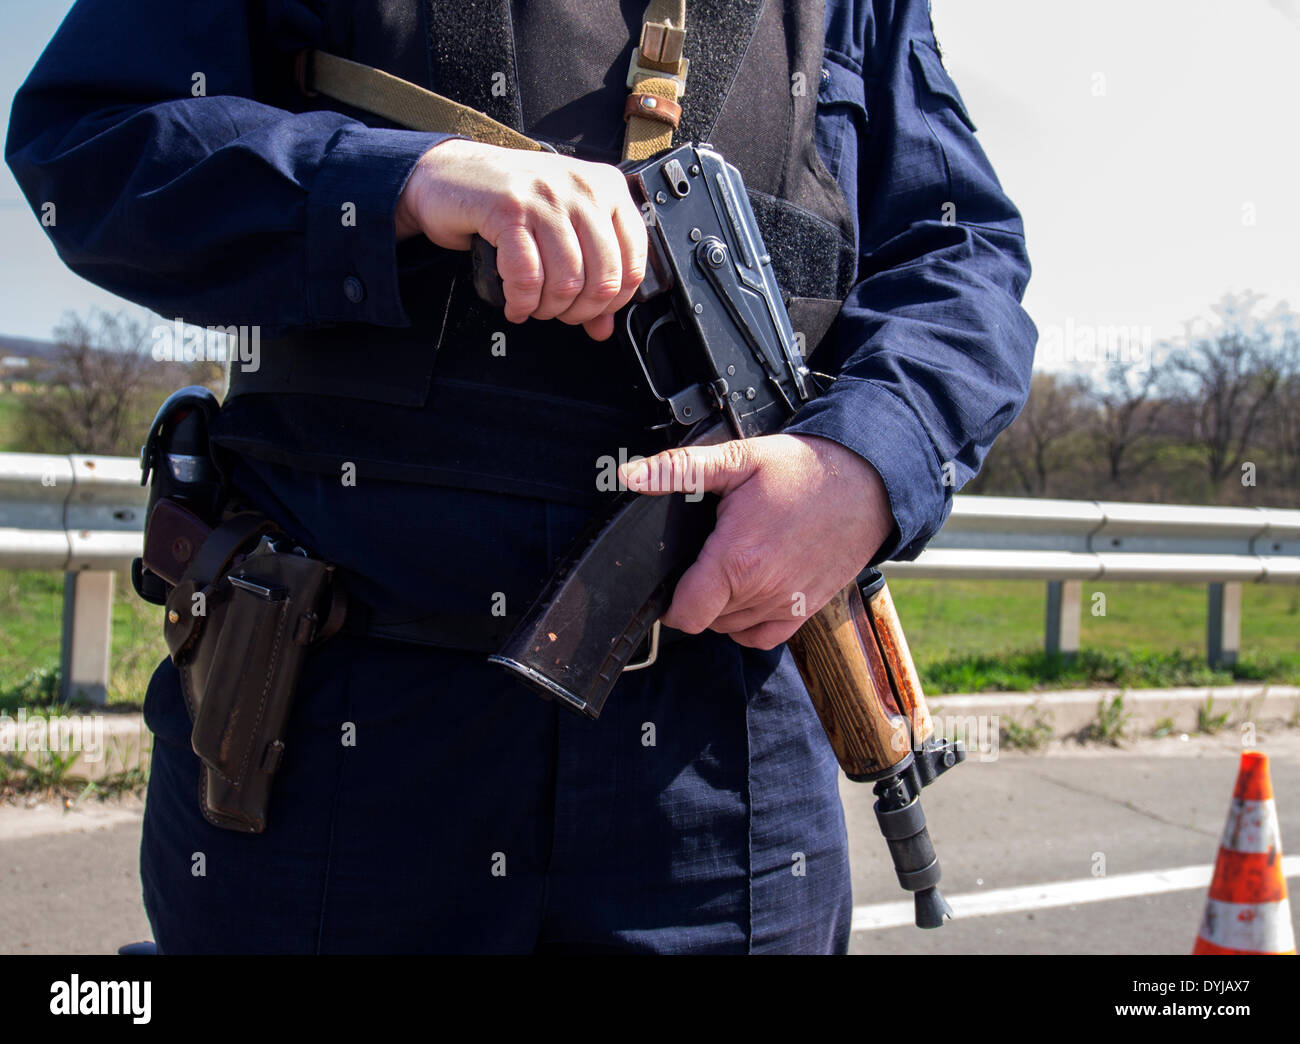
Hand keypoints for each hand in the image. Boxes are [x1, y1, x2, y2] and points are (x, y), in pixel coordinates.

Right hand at [395, 138, 646, 340]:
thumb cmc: (509, 201)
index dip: (613, 302)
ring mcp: (546, 196)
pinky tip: (515, 304)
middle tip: (559, 314)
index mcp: (607, 189)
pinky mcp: (510, 208)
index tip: (590, 310)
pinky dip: (521, 301)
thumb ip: (590, 277)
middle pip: (603, 278)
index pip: (633, 263)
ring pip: (567, 280)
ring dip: (548, 308)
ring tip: (534, 307)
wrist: (448, 174)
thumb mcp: (560, 232)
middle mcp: (582, 189)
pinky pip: (527, 276)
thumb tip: (603, 327)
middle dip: (579, 311)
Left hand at [617, 434, 894, 649]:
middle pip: (705, 619)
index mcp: (737, 559)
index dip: (668, 602)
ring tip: (731, 565)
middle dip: (696, 594)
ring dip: (721, 607)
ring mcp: (786, 606)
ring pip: (730, 628)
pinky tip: (749, 591)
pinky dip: (747, 623)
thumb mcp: (739, 458)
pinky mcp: (806, 611)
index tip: (671, 580)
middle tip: (706, 556)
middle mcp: (762, 592)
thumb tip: (632, 476)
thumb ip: (681, 470)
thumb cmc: (805, 469)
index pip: (684, 614)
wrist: (868, 482)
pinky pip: (761, 637)